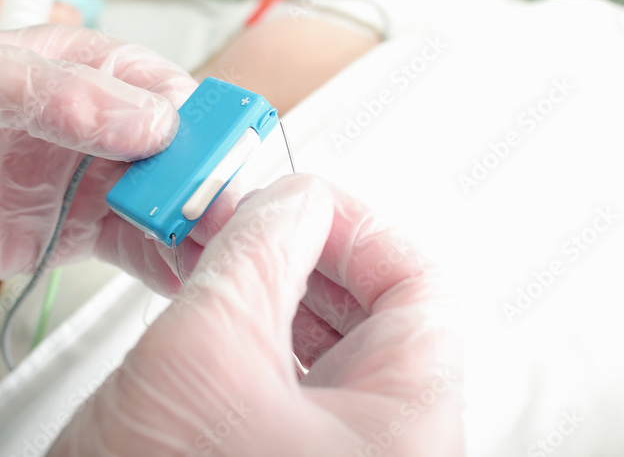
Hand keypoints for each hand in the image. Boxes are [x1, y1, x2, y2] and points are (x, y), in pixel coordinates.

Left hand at [0, 25, 234, 300]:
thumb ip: (57, 92)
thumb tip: (150, 118)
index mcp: (71, 65)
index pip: (162, 85)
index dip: (200, 121)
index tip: (219, 161)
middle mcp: (83, 120)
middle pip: (173, 147)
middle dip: (207, 180)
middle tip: (229, 218)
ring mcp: (73, 178)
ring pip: (158, 198)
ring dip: (192, 224)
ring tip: (218, 254)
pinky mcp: (58, 231)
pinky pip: (127, 244)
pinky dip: (160, 259)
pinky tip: (183, 274)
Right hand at [51, 175, 464, 456]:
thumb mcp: (205, 350)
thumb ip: (258, 252)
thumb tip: (291, 198)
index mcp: (409, 431)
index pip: (418, 286)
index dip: (355, 224)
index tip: (295, 194)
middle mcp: (390, 452)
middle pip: (375, 313)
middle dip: (303, 250)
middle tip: (242, 214)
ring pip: (326, 346)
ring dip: (272, 286)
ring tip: (215, 248)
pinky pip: (290, 383)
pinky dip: (254, 332)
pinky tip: (212, 301)